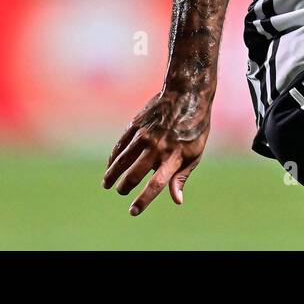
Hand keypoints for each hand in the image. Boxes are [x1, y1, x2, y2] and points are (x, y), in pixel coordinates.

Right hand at [102, 90, 211, 214]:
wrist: (187, 93)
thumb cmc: (195, 127)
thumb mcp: (195, 152)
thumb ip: (182, 176)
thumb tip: (177, 200)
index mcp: (174, 156)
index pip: (156, 184)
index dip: (144, 200)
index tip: (133, 211)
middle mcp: (158, 147)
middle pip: (135, 174)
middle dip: (125, 187)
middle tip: (121, 192)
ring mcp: (145, 135)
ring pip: (123, 160)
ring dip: (112, 174)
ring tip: (107, 184)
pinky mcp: (136, 124)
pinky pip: (120, 145)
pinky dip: (113, 158)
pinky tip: (110, 166)